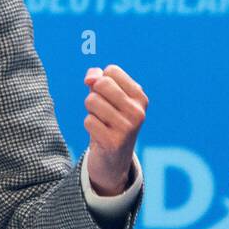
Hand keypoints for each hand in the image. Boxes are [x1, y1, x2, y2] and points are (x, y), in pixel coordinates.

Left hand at [83, 64, 147, 195]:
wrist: (113, 158)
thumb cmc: (108, 120)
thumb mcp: (105, 96)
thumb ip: (97, 79)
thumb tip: (89, 79)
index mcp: (140, 97)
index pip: (111, 71)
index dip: (101, 81)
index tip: (107, 96)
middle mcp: (138, 111)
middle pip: (101, 84)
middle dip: (94, 95)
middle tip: (101, 111)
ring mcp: (128, 127)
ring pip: (92, 101)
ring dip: (90, 111)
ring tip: (102, 122)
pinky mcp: (114, 142)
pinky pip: (88, 121)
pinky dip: (89, 126)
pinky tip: (100, 134)